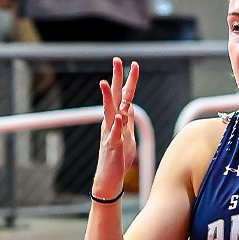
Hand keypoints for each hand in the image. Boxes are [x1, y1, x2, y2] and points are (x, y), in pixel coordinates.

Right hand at [95, 58, 140, 198]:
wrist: (110, 179)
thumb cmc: (119, 157)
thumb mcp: (127, 136)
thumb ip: (128, 120)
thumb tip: (130, 105)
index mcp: (118, 119)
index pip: (124, 95)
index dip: (129, 80)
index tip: (133, 63)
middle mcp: (112, 123)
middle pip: (114, 97)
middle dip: (116, 78)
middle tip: (116, 60)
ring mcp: (110, 134)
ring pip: (109, 112)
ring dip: (107, 98)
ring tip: (104, 83)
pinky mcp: (112, 147)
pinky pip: (114, 135)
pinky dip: (117, 126)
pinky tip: (120, 117)